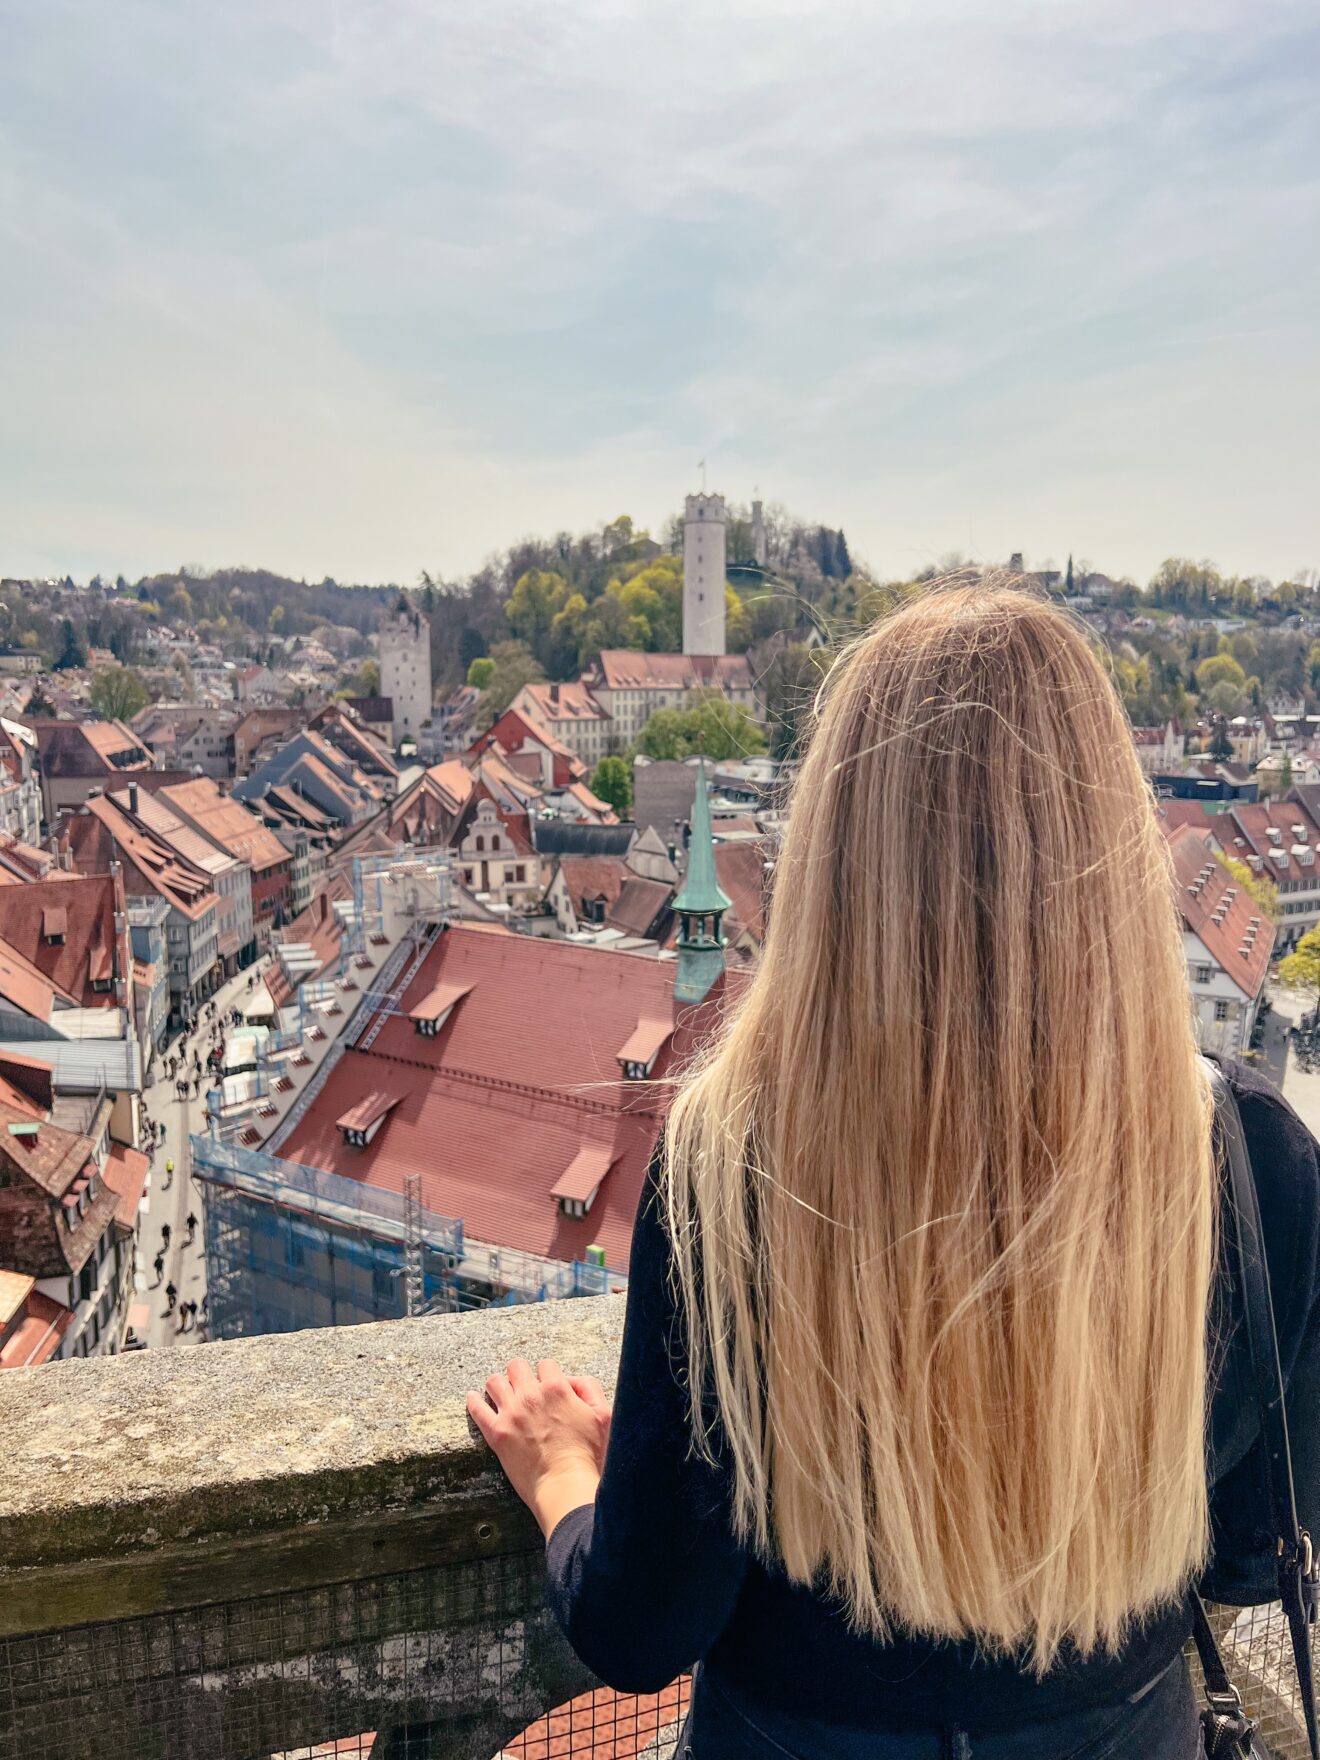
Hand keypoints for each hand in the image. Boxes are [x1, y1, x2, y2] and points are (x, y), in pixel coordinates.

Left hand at [466, 1357, 611, 1537]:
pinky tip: (474, 1399)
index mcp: (556, 1388)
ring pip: (494, 1382)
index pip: (546, 1365)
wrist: (565, 1486)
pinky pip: (477, 1409)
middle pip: (516, 1367)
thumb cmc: (588, 1455)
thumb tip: (571, 1381)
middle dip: (521, 1374)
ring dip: (499, 1384)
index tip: (548, 1388)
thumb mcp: (604, 1415)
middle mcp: (531, 1396)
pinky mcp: (497, 1434)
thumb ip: (589, 1389)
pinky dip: (474, 1401)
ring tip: (502, 1393)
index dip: (549, 1376)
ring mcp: (511, 1414)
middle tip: (524, 1387)